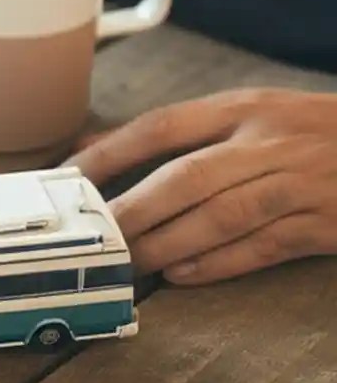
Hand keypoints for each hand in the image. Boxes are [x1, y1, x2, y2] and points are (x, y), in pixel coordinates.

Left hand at [68, 89, 336, 283]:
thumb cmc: (317, 134)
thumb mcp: (257, 114)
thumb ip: (187, 133)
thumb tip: (96, 145)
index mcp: (246, 107)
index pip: (162, 126)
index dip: (110, 153)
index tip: (70, 179)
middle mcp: (270, 141)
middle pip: (187, 177)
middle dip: (133, 209)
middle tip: (94, 237)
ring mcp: (301, 183)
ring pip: (221, 216)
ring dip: (167, 243)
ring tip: (127, 263)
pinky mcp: (325, 224)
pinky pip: (263, 247)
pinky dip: (218, 263)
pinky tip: (180, 275)